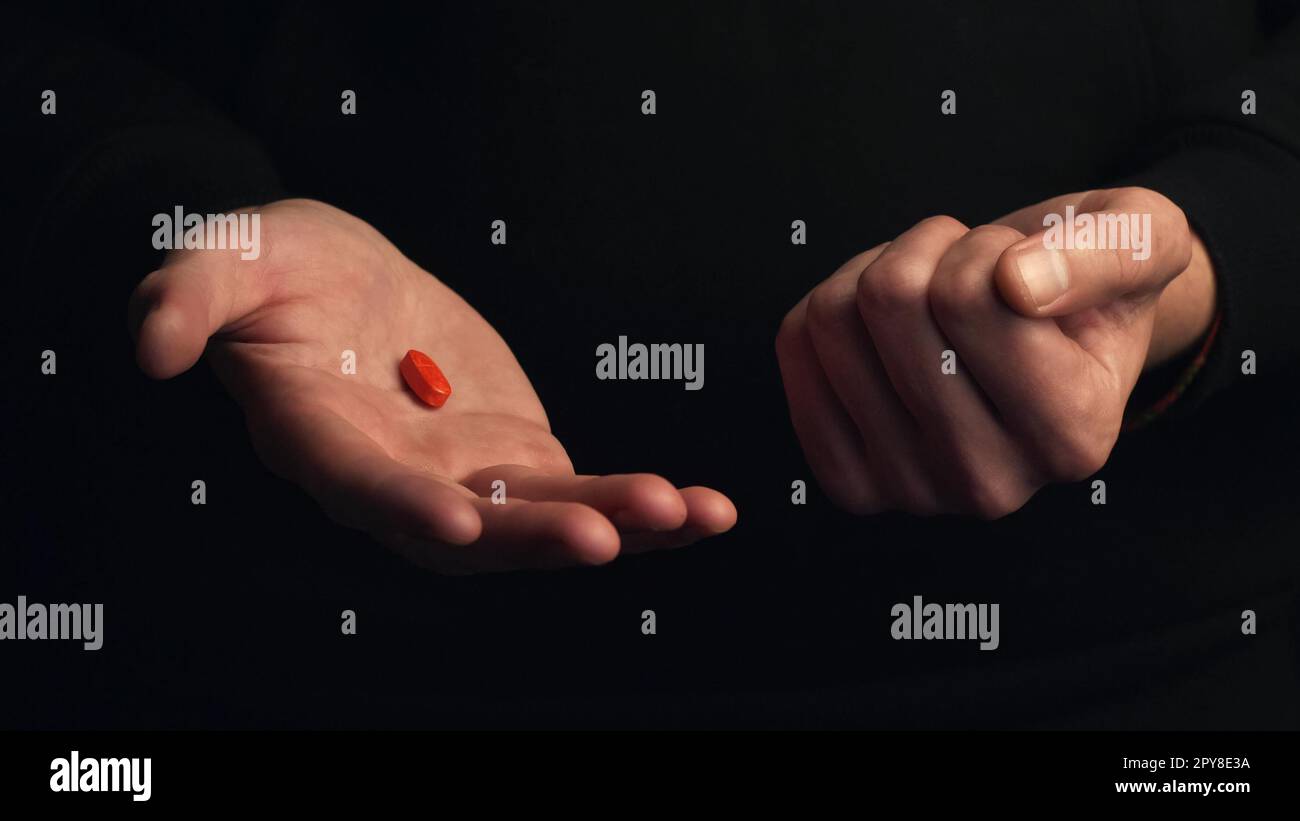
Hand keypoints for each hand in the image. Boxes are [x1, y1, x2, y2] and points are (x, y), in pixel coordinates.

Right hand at [129, 199, 735, 572]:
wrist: (349, 282)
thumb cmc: (280, 271)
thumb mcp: (228, 258)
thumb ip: (189, 296)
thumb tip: (149, 346)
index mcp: (321, 439)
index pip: (360, 486)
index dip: (405, 509)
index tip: (460, 525)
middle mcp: (397, 481)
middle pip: (470, 530)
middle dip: (538, 535)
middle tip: (612, 534)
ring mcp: (465, 478)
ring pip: (542, 522)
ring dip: (619, 528)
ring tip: (694, 515)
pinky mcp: (519, 460)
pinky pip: (586, 495)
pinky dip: (647, 510)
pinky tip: (708, 510)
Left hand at [776, 187, 1214, 517]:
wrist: (1041, 328)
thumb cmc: (1089, 281)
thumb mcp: (1143, 238)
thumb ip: (1106, 254)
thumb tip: (1020, 284)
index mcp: (1075, 437)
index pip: (975, 293)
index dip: (985, 247)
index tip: (1016, 266)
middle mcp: (994, 487)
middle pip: (894, 300)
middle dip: (928, 253)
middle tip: (968, 275)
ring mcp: (912, 493)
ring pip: (834, 318)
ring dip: (877, 273)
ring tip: (932, 295)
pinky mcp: (849, 480)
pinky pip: (796, 348)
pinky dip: (832, 305)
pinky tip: (883, 326)